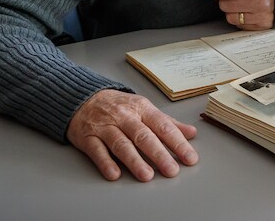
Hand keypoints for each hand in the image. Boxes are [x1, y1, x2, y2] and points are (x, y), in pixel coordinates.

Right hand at [66, 89, 197, 180]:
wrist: (83, 98)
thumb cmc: (118, 106)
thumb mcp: (144, 108)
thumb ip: (167, 122)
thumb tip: (191, 133)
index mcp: (142, 108)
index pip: (163, 126)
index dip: (178, 143)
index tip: (189, 158)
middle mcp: (125, 117)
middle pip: (144, 136)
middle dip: (159, 154)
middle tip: (172, 170)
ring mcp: (105, 127)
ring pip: (121, 144)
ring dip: (134, 161)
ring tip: (147, 176)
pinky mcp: (88, 138)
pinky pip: (97, 151)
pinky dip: (105, 163)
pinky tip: (114, 174)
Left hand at [198, 0, 274, 29]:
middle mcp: (259, 1)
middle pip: (225, 5)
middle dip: (225, 0)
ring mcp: (261, 16)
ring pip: (230, 17)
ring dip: (232, 11)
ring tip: (243, 3)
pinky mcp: (262, 26)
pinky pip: (240, 26)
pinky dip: (240, 19)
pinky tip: (248, 11)